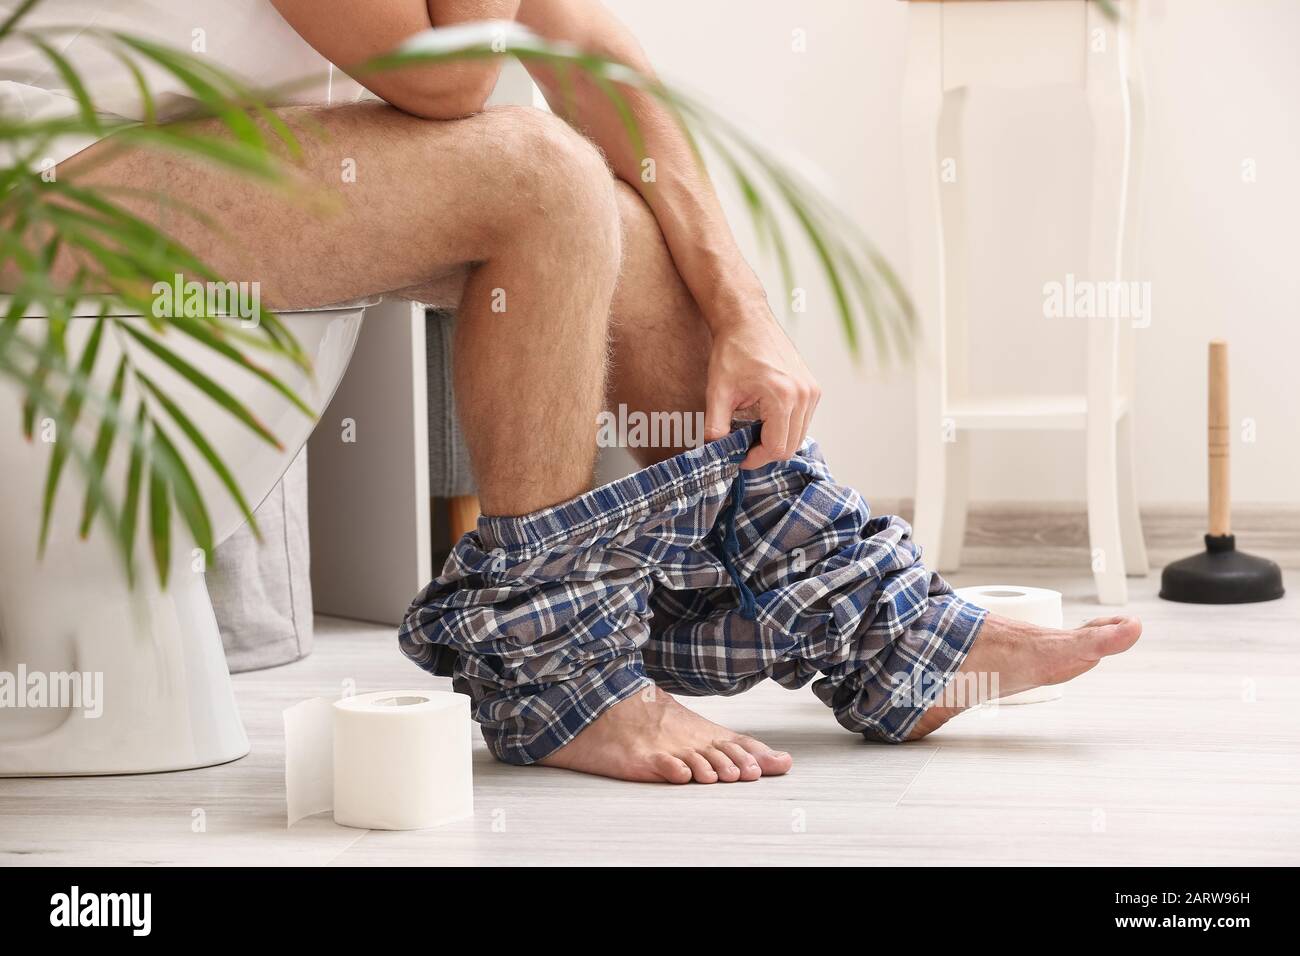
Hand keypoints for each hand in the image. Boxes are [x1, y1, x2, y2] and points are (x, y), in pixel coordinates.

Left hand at [704, 314, 820, 469]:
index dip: (755, 459)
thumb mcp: (717, 391)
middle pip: (791, 446)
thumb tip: (716, 451)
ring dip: (777, 439)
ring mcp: (812, 391)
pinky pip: (803, 420)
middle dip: (766, 451)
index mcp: (782, 397)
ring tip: (753, 430)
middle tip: (744, 446)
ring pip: (799, 435)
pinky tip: (766, 417)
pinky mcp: (813, 387)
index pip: (776, 448)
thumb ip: (716, 426)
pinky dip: (786, 426)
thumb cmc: (733, 351)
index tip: (739, 457)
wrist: (747, 320)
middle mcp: (804, 395)